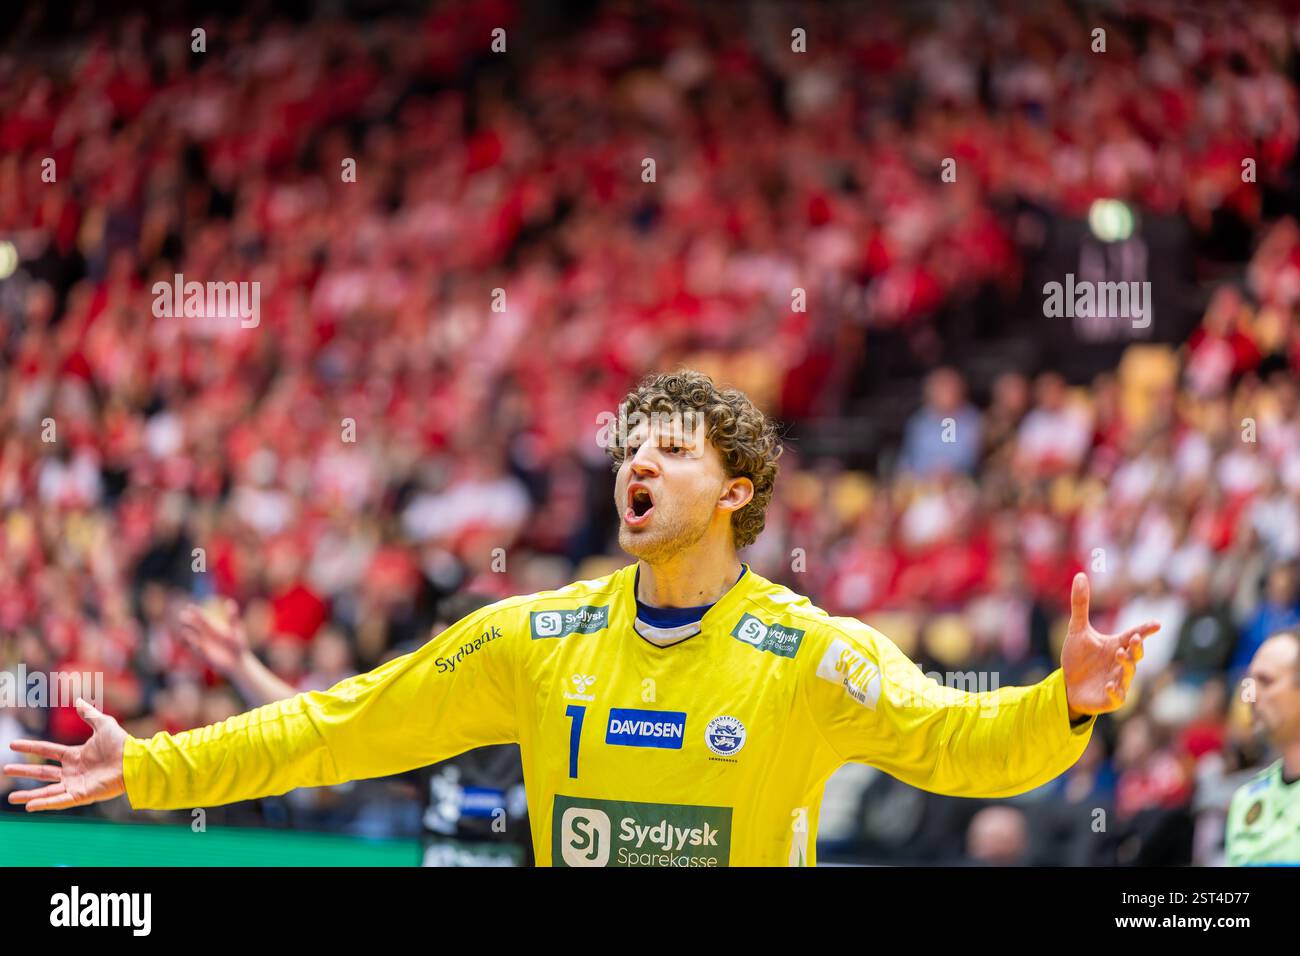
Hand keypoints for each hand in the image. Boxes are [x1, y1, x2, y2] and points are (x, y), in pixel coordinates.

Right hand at [3, 698, 127, 811]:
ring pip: (47, 792)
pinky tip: (29, 806)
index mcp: (76, 755)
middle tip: (5, 770)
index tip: (13, 745)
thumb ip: (89, 713)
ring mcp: (76, 784)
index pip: (48, 751)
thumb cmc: (122, 743)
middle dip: (24, 772)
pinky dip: (44, 804)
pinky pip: (59, 801)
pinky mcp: (81, 795)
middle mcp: (73, 771)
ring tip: (11, 799)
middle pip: (43, 773)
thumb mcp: (103, 724)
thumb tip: (78, 700)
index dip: (31, 747)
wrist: (134, 760)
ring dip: (29, 795)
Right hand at [178, 599, 251, 675]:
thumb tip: (230, 602)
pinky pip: (196, 651)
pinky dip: (194, 647)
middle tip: (182, 616)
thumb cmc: (238, 645)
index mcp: (213, 628)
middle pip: (194, 627)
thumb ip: (232, 617)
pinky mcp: (204, 656)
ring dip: (188, 635)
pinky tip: (195, 644)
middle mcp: (206, 636)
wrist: (238, 662)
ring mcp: (203, 645)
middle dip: (188, 621)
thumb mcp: (235, 630)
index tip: (189, 606)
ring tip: (186, 631)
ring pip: (191, 638)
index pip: (202, 618)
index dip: (196, 612)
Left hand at [1061, 573, 1159, 718]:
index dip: (1145, 630)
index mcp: (1117, 645)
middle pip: (1136, 654)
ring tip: (1120, 654)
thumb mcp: (1077, 630)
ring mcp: (1119, 681)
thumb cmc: (1078, 659)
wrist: (1068, 686)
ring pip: (1128, 673)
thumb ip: (1081, 604)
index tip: (1156, 623)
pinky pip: (1117, 695)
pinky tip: (1108, 684)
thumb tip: (1080, 575)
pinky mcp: (1111, 698)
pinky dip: (1115, 690)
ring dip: (1126, 664)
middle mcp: (1121, 662)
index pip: (1134, 635)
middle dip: (1138, 647)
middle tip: (1135, 638)